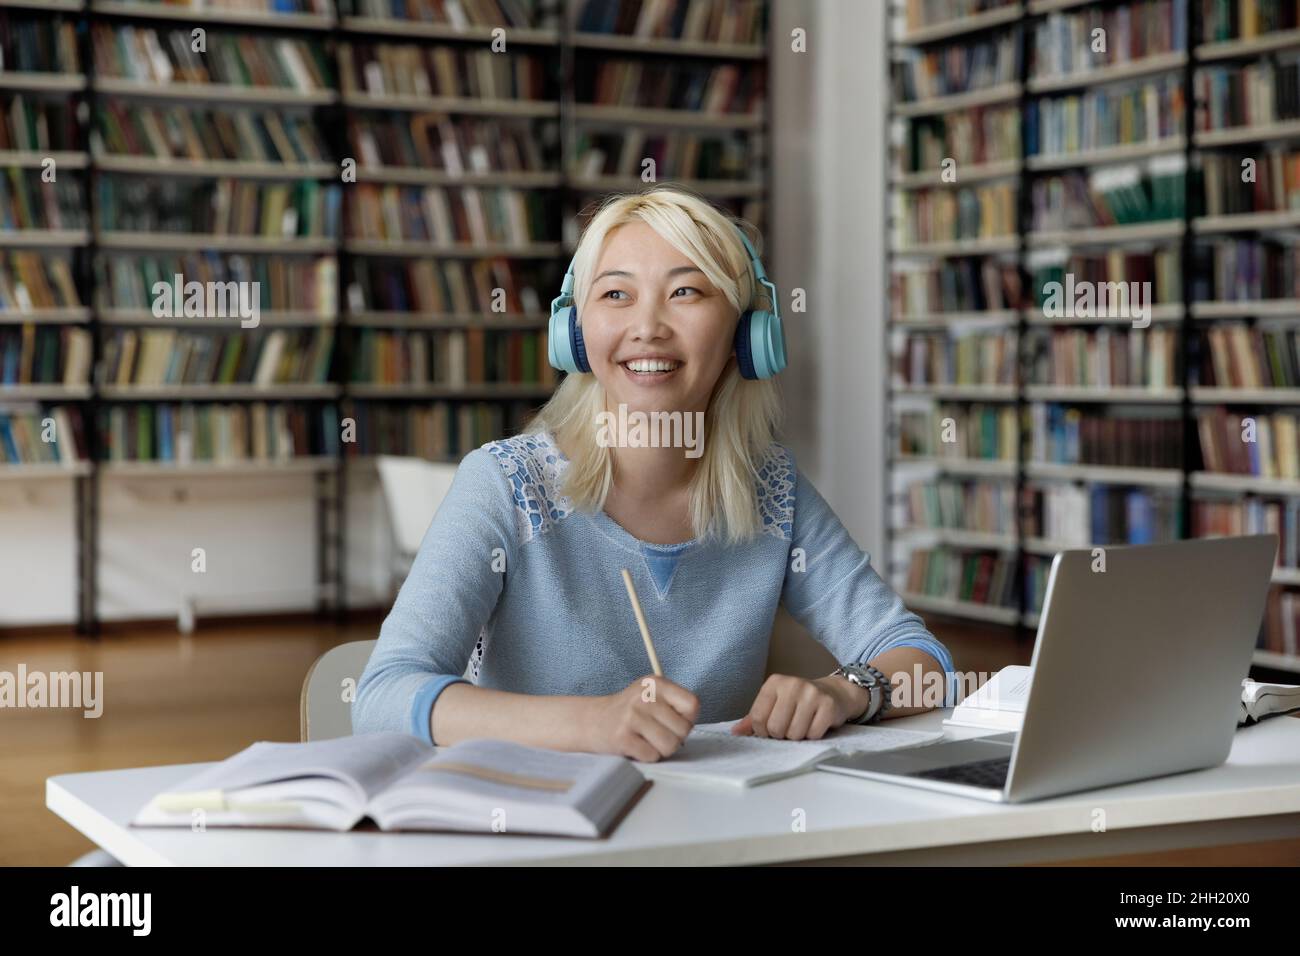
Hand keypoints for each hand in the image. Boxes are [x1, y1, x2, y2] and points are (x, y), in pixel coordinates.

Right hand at [584, 675, 699, 761]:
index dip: (688, 719)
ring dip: (661, 750)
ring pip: (670, 745)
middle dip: (674, 738)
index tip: (673, 722)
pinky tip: (635, 746)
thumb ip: (674, 705)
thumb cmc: (629, 712)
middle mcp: (644, 696)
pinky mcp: (622, 737)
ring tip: (647, 741)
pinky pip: (652, 756)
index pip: (692, 704)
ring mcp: (632, 716)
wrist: (592, 720)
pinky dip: (646, 757)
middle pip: (683, 729)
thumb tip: (689, 726)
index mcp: (656, 683)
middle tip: (656, 734)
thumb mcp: (651, 696)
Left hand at [732, 674, 865, 739]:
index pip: (758, 718)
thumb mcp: (774, 704)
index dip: (763, 731)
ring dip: (798, 736)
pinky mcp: (828, 705)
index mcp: (774, 683)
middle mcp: (792, 684)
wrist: (833, 693)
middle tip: (789, 725)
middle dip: (782, 734)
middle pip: (776, 728)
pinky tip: (815, 723)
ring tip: (803, 724)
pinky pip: (813, 735)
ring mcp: (811, 693)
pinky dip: (813, 735)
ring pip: (794, 734)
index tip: (771, 728)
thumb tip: (735, 732)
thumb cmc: (798, 702)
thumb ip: (754, 718)